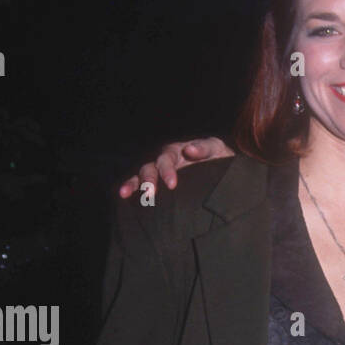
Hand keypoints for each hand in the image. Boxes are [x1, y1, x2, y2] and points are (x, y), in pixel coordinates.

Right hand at [118, 136, 233, 198]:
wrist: (221, 170)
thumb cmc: (219, 158)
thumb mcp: (216, 148)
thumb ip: (204, 148)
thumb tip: (189, 150)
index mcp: (178, 151)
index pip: (168, 159)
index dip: (167, 170)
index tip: (171, 185)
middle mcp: (165, 160)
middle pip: (151, 167)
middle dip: (149, 180)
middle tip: (150, 193)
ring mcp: (159, 172)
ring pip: (142, 175)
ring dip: (134, 184)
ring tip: (126, 193)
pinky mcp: (158, 184)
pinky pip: (140, 184)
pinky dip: (130, 188)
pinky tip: (123, 196)